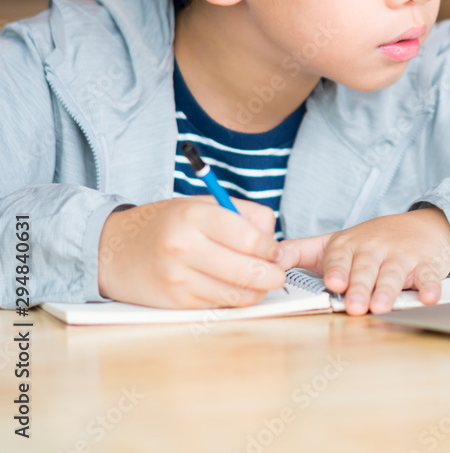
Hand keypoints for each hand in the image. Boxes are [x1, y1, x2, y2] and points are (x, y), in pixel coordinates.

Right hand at [97, 196, 286, 308]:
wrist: (112, 250)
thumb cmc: (165, 225)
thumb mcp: (201, 205)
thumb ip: (244, 214)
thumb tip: (274, 240)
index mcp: (194, 215)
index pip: (250, 238)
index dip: (271, 249)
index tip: (275, 252)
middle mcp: (184, 247)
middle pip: (249, 271)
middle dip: (273, 276)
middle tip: (277, 274)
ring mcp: (178, 278)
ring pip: (238, 294)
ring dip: (256, 291)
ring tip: (256, 281)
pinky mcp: (176, 302)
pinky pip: (220, 306)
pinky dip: (234, 300)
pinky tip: (232, 289)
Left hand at [276, 206, 449, 315]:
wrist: (424, 227)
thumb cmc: (374, 242)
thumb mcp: (335, 242)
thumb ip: (299, 252)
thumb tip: (267, 262)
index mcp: (350, 245)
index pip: (340, 256)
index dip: (337, 269)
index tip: (332, 283)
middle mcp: (376, 249)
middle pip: (366, 268)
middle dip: (360, 286)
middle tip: (356, 305)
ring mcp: (403, 257)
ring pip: (394, 273)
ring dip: (388, 289)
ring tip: (382, 306)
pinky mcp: (427, 265)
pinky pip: (430, 276)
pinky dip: (431, 286)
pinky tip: (429, 297)